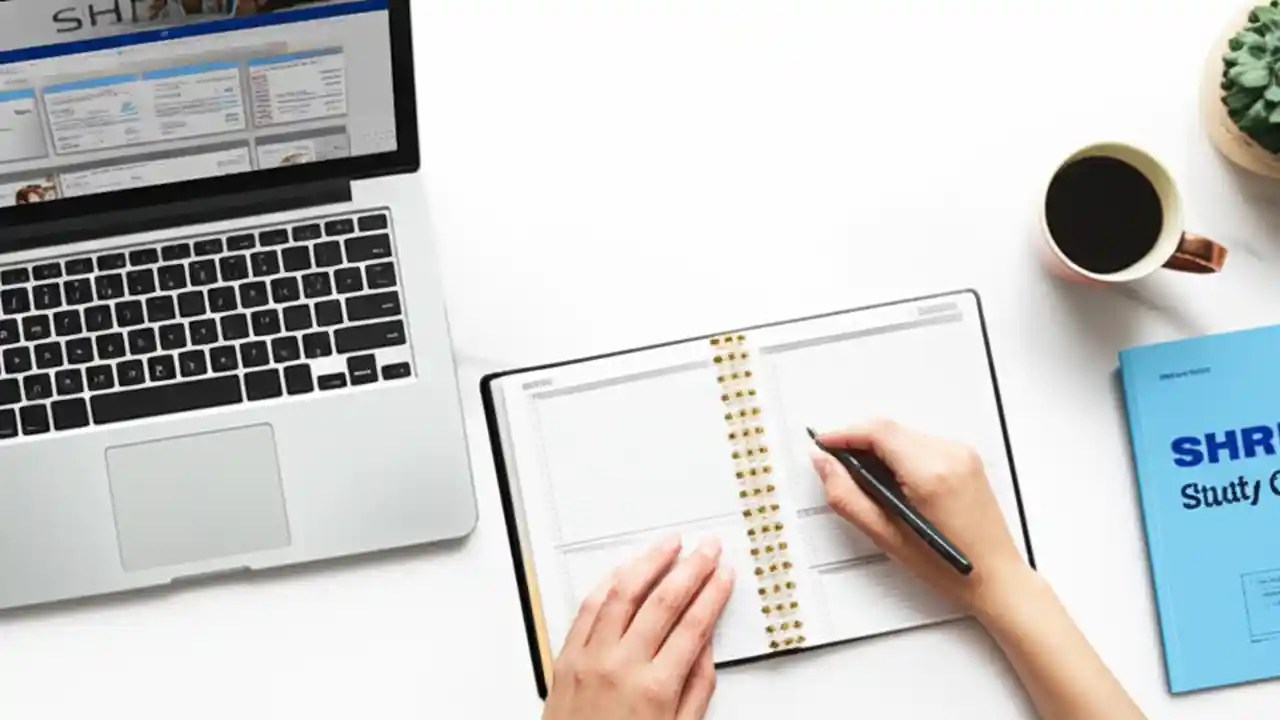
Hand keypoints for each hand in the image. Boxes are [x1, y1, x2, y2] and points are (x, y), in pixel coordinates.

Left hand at [543, 536, 735, 719]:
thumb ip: (697, 686)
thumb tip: (706, 643)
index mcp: (655, 688)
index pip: (693, 624)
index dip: (713, 593)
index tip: (724, 573)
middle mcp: (621, 666)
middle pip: (663, 600)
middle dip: (690, 568)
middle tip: (706, 547)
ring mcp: (590, 658)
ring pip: (622, 593)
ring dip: (648, 562)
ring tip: (668, 544)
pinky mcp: (566, 658)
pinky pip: (588, 608)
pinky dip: (608, 582)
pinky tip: (625, 570)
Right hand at [811, 419, 1032, 618]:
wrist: (996, 576)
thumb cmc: (949, 566)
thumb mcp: (886, 535)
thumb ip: (846, 495)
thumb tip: (824, 464)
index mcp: (930, 473)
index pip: (877, 432)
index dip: (843, 434)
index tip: (823, 445)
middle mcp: (950, 455)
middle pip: (889, 429)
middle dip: (858, 442)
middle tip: (839, 468)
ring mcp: (962, 454)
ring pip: (903, 435)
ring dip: (879, 450)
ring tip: (869, 484)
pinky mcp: (966, 458)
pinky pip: (921, 443)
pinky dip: (900, 455)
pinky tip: (895, 484)